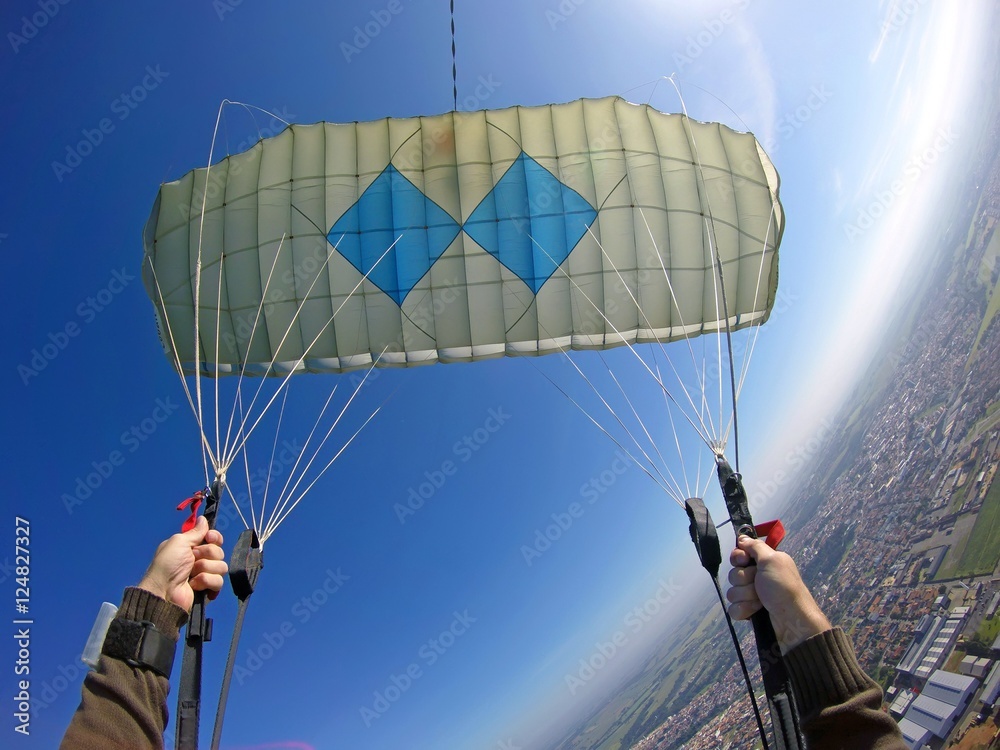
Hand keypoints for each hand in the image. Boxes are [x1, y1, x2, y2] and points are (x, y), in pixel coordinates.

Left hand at [138, 517, 226, 612]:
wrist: (163, 591)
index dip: (214, 537)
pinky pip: (219, 581)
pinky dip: (206, 582)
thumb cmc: (167, 565)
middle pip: (219, 551)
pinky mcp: (208, 588)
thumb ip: (195, 532)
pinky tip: (194, 585)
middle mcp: (199, 560)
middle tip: (193, 559)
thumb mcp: (178, 542)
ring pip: (221, 566)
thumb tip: (203, 518)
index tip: (209, 538)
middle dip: (207, 554)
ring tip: (191, 575)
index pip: (214, 538)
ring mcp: (204, 574)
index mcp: (192, 547)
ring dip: (205, 569)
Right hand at [726, 536, 830, 653]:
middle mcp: (757, 578)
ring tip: (761, 601)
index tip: (744, 561)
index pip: (738, 555)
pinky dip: (744, 610)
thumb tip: (742, 537)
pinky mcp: (749, 612)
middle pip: (733, 574)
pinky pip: (733, 608)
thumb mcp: (773, 560)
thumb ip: (755, 546)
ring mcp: (752, 596)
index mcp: (763, 563)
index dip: (738, 558)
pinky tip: (755, 611)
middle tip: (759, 584)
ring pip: (732, 592)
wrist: (792, 621)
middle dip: (744, 580)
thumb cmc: (784, 587)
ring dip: (746, 596)